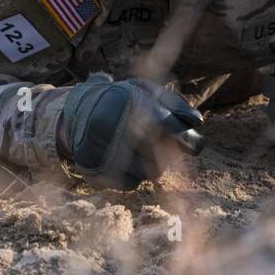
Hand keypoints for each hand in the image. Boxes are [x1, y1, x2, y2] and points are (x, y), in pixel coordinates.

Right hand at [59, 73, 205, 189]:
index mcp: (132, 107)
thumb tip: (197, 122)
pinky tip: (126, 158)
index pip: (173, 129)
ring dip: (153, 163)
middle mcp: (118, 131)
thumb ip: (174, 103)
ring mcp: (106, 155)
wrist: (77, 111)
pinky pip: (132, 184)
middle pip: (165, 157)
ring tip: (141, 147)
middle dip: (170, 152)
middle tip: (163, 144)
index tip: (194, 142)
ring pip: (151, 173)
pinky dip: (134, 174)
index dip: (189, 138)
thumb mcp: (145, 90)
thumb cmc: (121, 99)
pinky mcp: (97, 174)